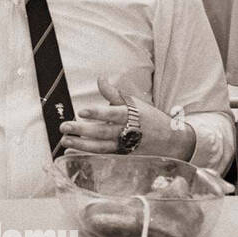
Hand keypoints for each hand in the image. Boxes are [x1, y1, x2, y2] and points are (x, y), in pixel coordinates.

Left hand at [59, 76, 195, 159]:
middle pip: (103, 132)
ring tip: (65, 140)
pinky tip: (72, 152)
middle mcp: (128, 131)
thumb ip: (114, 94)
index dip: (97, 113)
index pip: (112, 114)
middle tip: (64, 127)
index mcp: (131, 115)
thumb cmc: (150, 119)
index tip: (82, 111)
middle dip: (82, 130)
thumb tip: (100, 79)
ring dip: (81, 144)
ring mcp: (125, 146)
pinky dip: (87, 154)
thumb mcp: (135, 104)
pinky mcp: (123, 157)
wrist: (173, 142)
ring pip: (101, 147)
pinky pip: (103, 156)